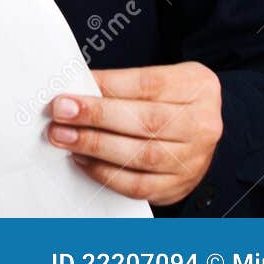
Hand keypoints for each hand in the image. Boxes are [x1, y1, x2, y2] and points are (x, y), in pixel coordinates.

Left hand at [48, 61, 222, 205]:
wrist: (197, 127)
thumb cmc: (170, 98)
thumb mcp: (159, 77)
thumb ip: (121, 83)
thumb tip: (76, 92)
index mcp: (198, 87)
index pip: (147, 85)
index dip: (106, 87)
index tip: (72, 91)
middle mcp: (202, 125)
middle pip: (146, 122)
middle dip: (96, 117)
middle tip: (61, 113)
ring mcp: (194, 160)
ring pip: (141, 156)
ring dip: (95, 146)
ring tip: (66, 137)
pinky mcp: (179, 186)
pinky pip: (140, 186)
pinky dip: (107, 174)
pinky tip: (84, 160)